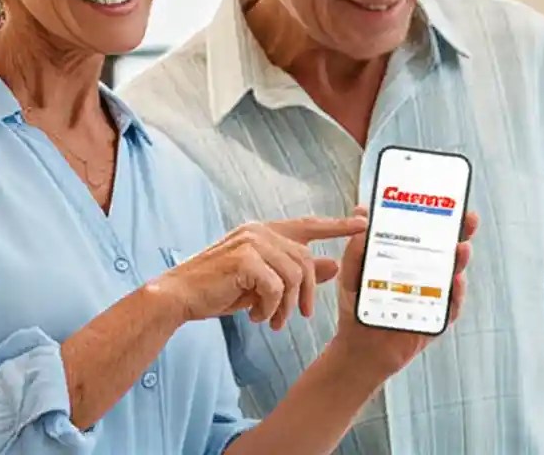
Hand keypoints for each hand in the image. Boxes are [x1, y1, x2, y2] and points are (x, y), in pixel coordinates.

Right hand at [148, 216, 367, 330]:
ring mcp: (251, 241)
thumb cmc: (219, 290)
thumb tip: (335, 265)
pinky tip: (256, 316)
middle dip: (307, 294)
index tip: (364, 222)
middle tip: (298, 317)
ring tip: (273, 320)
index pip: (309, 225)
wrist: (179, 297)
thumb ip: (297, 271)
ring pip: (293, 276)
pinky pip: (276, 287)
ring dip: (286, 306)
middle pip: (305, 261)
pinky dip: (269, 308)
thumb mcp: (263, 283)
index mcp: (264, 232)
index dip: (338, 225)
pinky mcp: (244, 258)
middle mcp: (259, 231)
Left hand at [328, 207, 478, 377]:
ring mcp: (433, 297)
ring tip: (461, 248)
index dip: (439, 218)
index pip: (427, 235)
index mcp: (407, 260)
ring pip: (453, 275)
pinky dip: (454, 294)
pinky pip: (450, 306)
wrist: (360, 348)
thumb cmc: (358, 307)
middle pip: (447, 250)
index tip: (448, 201)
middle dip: (460, 233)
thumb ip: (356, 247)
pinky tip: (453, 282)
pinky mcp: (436, 319)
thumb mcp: (351, 273)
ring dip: (459, 261)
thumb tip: (362, 213)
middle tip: (468, 219)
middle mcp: (424, 275)